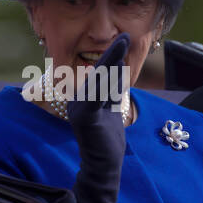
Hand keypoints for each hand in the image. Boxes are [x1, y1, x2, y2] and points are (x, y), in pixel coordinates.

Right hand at [68, 34, 129, 202]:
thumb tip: (118, 66)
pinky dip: (107, 80)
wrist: (103, 167)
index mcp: (83, 99)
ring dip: (112, 60)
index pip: (100, 75)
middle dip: (112, 54)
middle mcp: (77, 101)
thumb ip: (112, 91)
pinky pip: (97, 95)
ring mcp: (78, 108)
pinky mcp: (84, 117)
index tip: (123, 39)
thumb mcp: (111, 110)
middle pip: (99, 74)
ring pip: (99, 81)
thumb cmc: (107, 141)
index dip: (112, 57)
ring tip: (123, 43)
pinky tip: (118, 65)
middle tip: (125, 36)